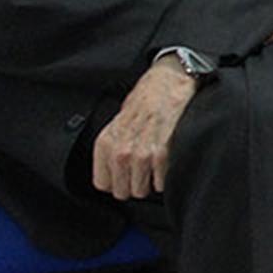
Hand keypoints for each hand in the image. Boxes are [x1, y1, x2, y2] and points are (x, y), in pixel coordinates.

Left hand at [92, 60, 198, 200]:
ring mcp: (141, 154)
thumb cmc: (146, 99)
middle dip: (134, 184)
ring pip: (142, 191)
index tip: (126, 175)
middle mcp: (120, 151)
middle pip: (122, 191)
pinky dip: (166, 176)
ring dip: (151, 182)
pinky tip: (167, 161)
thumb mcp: (118, 121)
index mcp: (105, 143)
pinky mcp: (163, 154)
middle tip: (144, 170)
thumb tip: (116, 172)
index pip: (102, 184)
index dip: (117, 181)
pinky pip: (161, 183)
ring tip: (156, 165)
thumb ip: (113, 148)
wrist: (169, 81)